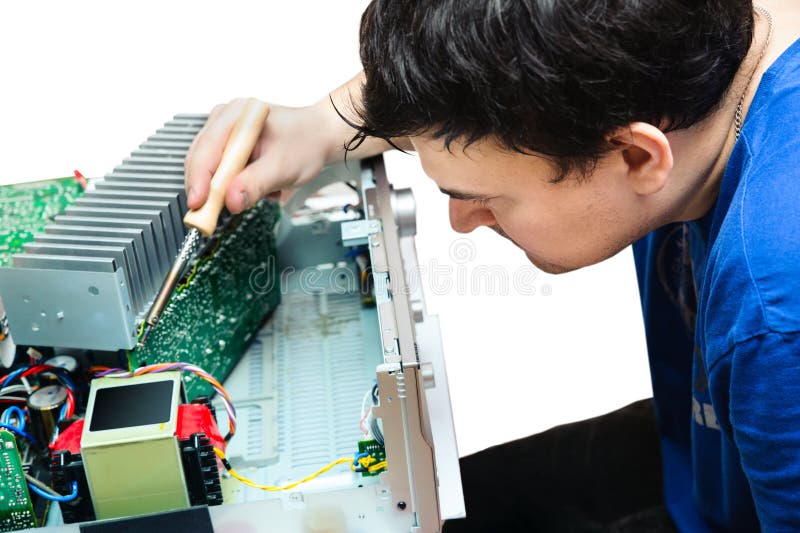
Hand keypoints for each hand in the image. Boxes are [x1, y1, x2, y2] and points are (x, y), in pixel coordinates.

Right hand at [184, 98, 336, 213]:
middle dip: (209, 190)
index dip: (198, 180)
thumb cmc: (306, 143)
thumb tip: (231, 202)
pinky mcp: (230, 147)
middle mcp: (225, 120)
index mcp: (236, 116)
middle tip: (214, 215)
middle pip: (200, 161)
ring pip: (210, 170)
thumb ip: (255, 184)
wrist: (319, 137)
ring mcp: (225, 133)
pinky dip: (236, 186)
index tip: (197, 205)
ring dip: (228, 189)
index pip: (206, 151)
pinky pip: (221, 173)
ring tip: (261, 191)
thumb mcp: (283, 167)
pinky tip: (261, 185)